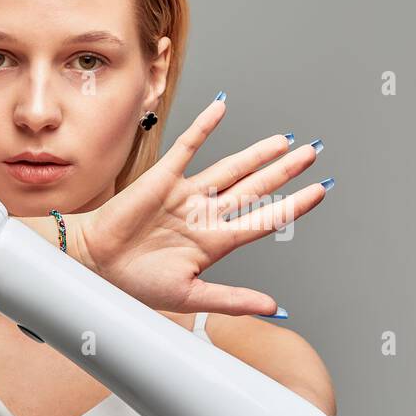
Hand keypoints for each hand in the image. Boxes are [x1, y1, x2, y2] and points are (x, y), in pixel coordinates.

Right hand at [72, 93, 330, 315]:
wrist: (95, 266)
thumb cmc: (136, 284)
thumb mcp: (190, 297)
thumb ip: (233, 300)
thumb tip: (274, 308)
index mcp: (216, 243)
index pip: (264, 218)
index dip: (293, 205)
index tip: (319, 191)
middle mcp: (206, 214)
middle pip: (255, 188)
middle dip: (284, 171)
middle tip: (312, 154)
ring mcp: (187, 194)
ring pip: (231, 167)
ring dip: (257, 152)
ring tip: (284, 140)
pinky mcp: (163, 177)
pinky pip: (188, 146)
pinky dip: (205, 126)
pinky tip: (222, 107)